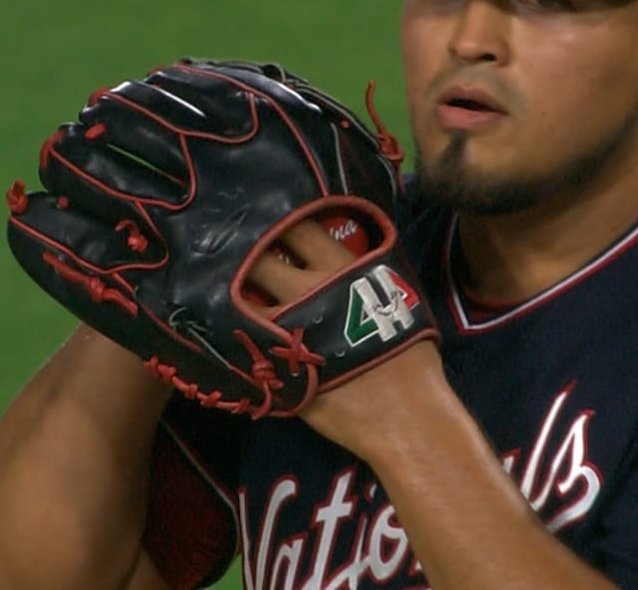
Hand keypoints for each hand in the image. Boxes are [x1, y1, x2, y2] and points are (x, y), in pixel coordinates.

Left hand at [245, 222, 450, 452]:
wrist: (402, 412)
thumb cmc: (411, 360)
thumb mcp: (398, 302)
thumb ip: (366, 278)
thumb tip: (353, 268)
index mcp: (340, 269)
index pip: (300, 229)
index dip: (282, 226)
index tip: (273, 228)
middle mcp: (305, 289)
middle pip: (259, 258)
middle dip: (247, 257)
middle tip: (239, 260)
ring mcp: (283, 325)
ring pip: (239, 298)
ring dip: (232, 296)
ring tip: (227, 296)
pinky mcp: (270, 362)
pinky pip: (240, 339)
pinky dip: (234, 333)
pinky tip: (229, 333)